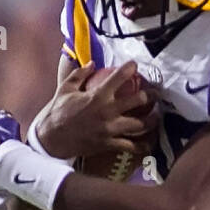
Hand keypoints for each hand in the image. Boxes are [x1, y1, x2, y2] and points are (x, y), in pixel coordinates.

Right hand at [38, 61, 158, 158]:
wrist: (52, 139)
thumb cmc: (57, 112)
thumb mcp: (65, 89)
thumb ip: (80, 74)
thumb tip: (92, 63)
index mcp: (97, 96)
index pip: (118, 78)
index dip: (129, 69)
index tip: (135, 65)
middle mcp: (107, 112)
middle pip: (137, 101)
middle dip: (150, 95)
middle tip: (156, 93)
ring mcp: (110, 129)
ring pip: (139, 125)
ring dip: (151, 120)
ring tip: (157, 115)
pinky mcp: (109, 144)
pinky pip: (131, 146)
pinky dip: (142, 145)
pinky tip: (150, 143)